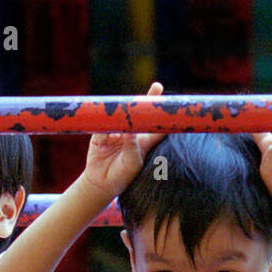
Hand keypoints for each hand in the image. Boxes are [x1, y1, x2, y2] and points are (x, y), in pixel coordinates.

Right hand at [80, 81, 164, 200]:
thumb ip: (132, 147)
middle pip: (139, 113)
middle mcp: (131, 133)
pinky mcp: (101, 135)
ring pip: (119, 118)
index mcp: (143, 141)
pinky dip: (104, 136)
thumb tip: (129, 130)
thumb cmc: (121, 176)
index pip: (155, 124)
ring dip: (120, 117)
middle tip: (158, 87)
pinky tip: (103, 149)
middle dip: (147, 100)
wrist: (100, 183)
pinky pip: (102, 130)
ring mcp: (116, 132)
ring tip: (118, 135)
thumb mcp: (131, 164)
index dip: (162, 111)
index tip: (171, 102)